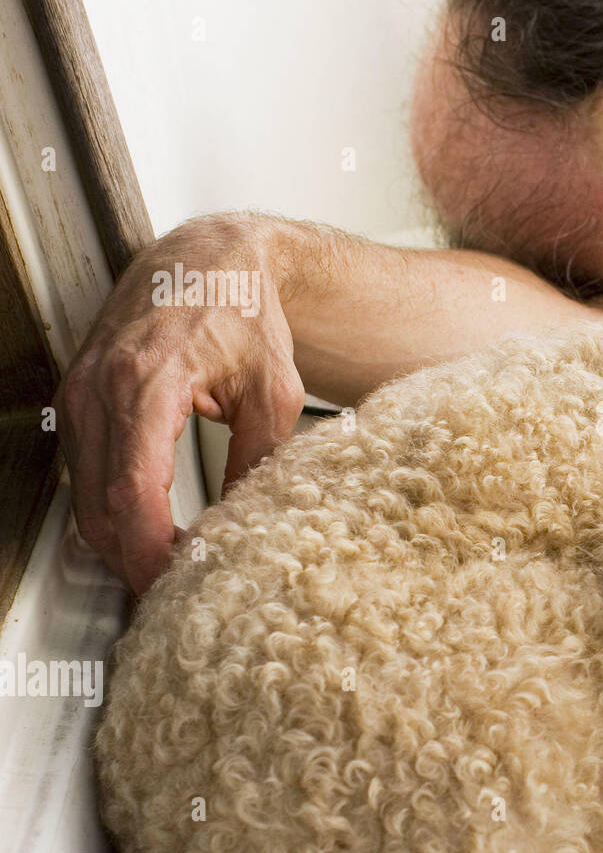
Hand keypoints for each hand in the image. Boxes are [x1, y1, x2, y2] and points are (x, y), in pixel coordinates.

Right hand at [55, 213, 303, 592]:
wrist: (206, 260)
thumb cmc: (242, 313)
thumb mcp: (274, 390)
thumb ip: (258, 458)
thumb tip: (248, 523)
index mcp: (146, 384)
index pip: (134, 494)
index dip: (149, 552)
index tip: (173, 586)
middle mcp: (98, 390)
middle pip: (98, 507)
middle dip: (133, 560)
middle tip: (176, 592)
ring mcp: (79, 394)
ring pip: (83, 496)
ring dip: (118, 540)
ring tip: (166, 568)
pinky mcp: (78, 398)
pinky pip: (83, 472)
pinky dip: (108, 509)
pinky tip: (145, 529)